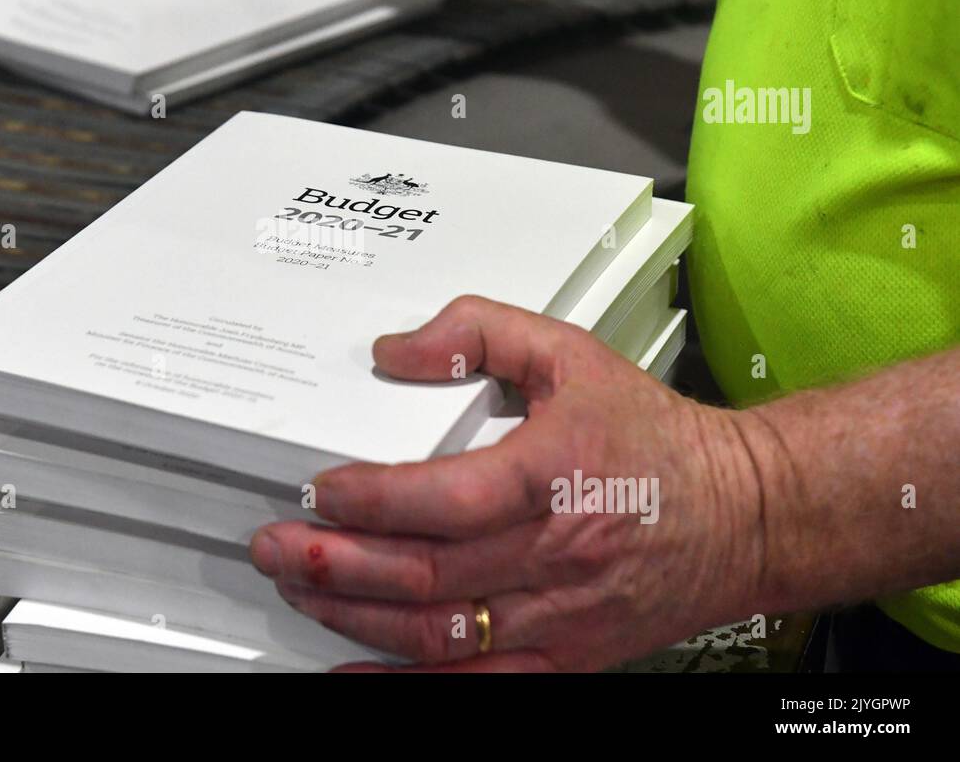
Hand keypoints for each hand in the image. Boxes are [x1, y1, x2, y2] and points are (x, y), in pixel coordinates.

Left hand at [249, 295, 772, 670]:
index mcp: (556, 473)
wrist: (742, 515)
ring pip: (438, 634)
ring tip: (300, 590)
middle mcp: (556, 553)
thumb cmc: (655, 440)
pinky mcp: (564, 656)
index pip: (446, 499)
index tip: (319, 489)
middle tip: (276, 547)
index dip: (371, 499)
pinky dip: (406, 686)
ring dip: (355, 617)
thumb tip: (400, 351)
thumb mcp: (571, 354)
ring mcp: (559, 616)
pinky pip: (476, 686)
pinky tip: (353, 668)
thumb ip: (480, 332)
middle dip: (335, 566)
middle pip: (427, 575)